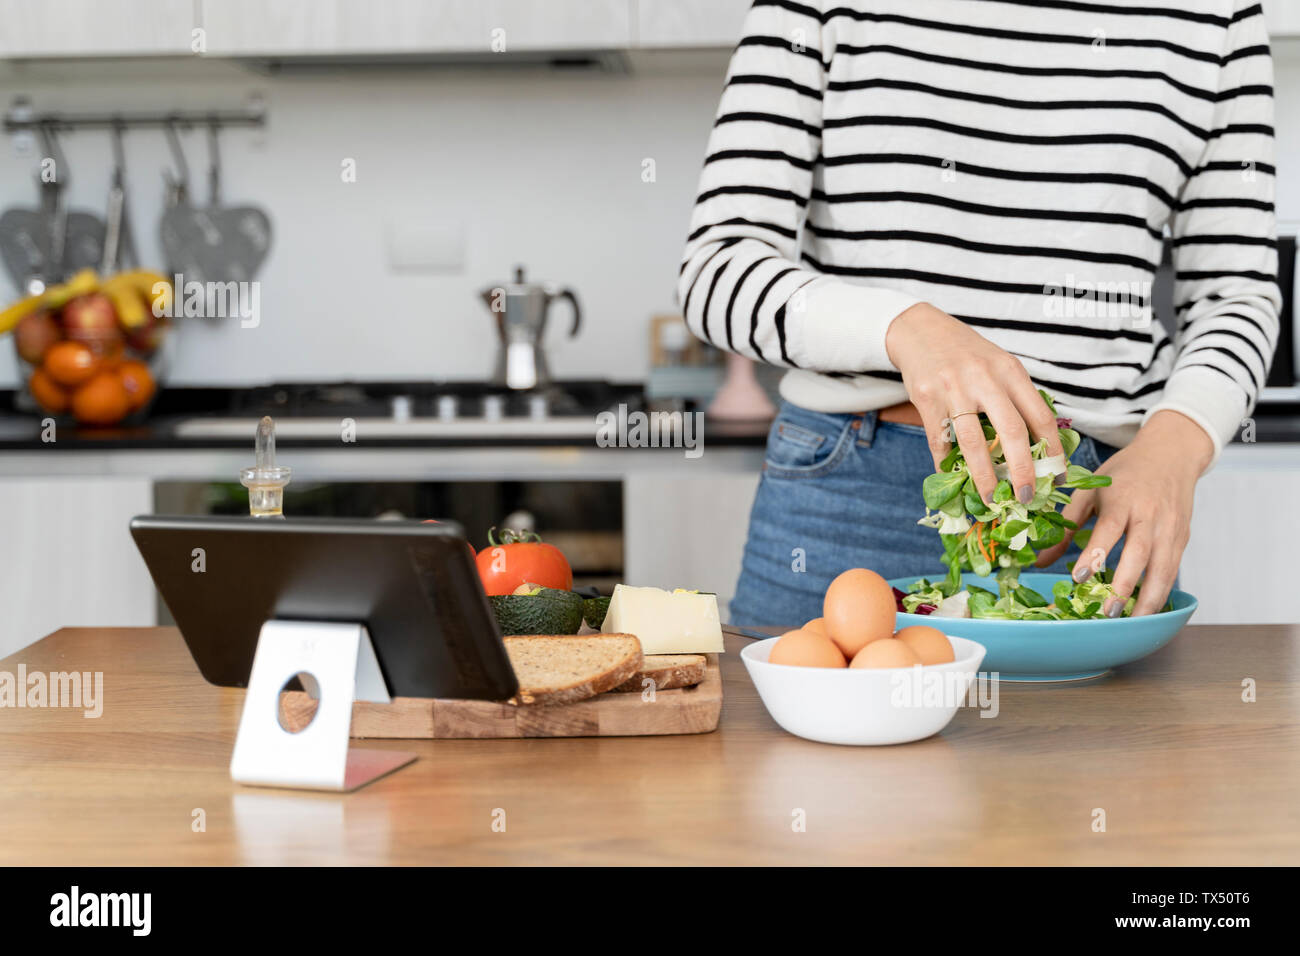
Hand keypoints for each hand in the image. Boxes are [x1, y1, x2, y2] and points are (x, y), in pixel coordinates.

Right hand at [886, 302, 1062, 503]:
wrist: (920, 331)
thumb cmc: (966, 354)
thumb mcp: (998, 366)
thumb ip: (1015, 398)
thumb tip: (1037, 448)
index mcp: (1010, 371)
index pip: (1041, 416)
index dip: (1053, 451)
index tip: (1057, 478)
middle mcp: (985, 378)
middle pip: (1012, 431)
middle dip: (1022, 470)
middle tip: (1027, 497)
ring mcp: (954, 388)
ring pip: (973, 441)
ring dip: (984, 476)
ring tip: (991, 498)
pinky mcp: (927, 399)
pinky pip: (939, 441)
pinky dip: (948, 465)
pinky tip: (956, 480)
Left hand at [1034, 410, 1212, 615]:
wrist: (1171, 454)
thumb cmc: (1124, 474)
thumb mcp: (1091, 490)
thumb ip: (1066, 524)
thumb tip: (1038, 560)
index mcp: (1122, 498)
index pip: (1110, 529)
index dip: (1096, 553)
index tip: (1080, 578)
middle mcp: (1150, 514)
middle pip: (1140, 553)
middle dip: (1125, 585)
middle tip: (1108, 612)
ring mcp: (1171, 528)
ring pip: (1164, 567)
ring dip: (1148, 598)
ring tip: (1131, 621)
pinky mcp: (1183, 538)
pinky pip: (1173, 569)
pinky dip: (1162, 592)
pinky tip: (1147, 610)